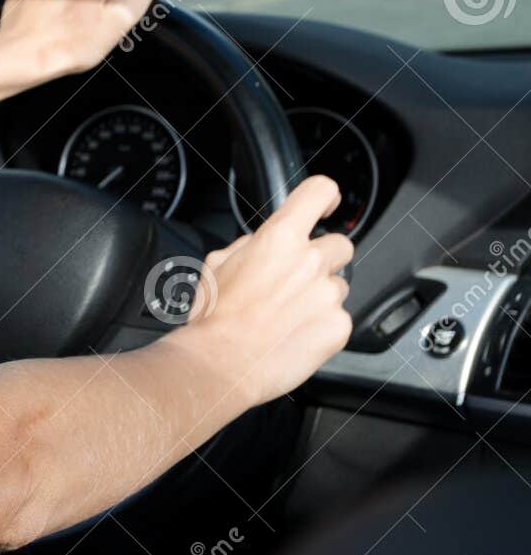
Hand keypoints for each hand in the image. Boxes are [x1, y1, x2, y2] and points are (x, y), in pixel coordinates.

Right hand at [176, 175, 354, 405]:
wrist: (221, 362)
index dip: (326, 196)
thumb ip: (250, 245)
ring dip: (320, 294)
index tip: (327, 205)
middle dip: (322, 258)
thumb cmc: (214, 318)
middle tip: (296, 279)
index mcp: (279, 238)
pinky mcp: (339, 325)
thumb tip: (263, 244)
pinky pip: (339, 317)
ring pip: (339, 284)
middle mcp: (310, 260)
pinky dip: (322, 324)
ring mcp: (328, 294)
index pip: (319, 192)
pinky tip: (295, 333)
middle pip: (339, 243)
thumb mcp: (217, 263)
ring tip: (290, 314)